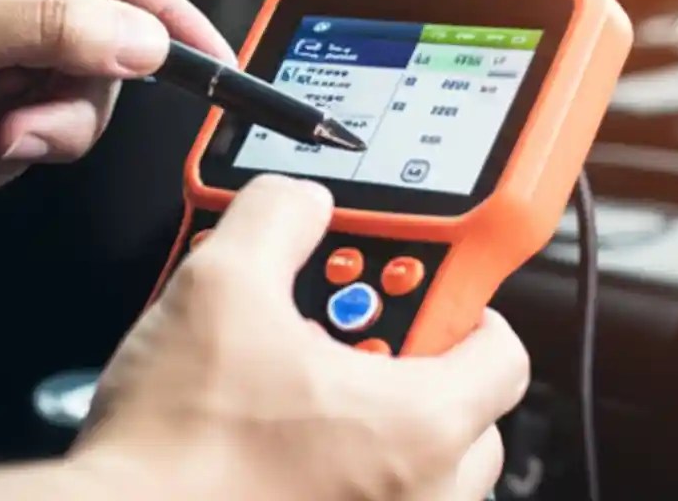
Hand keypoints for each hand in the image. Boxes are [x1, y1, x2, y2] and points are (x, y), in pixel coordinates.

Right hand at [72, 175, 529, 499]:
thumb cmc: (173, 447)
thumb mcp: (220, 287)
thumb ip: (276, 220)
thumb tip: (297, 205)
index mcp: (422, 424)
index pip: (503, 356)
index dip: (470, 308)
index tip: (433, 294)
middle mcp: (423, 496)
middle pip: (469, 417)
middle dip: (421, 369)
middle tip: (355, 340)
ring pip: (423, 473)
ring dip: (383, 427)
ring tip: (308, 393)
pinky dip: (348, 476)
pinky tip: (281, 449)